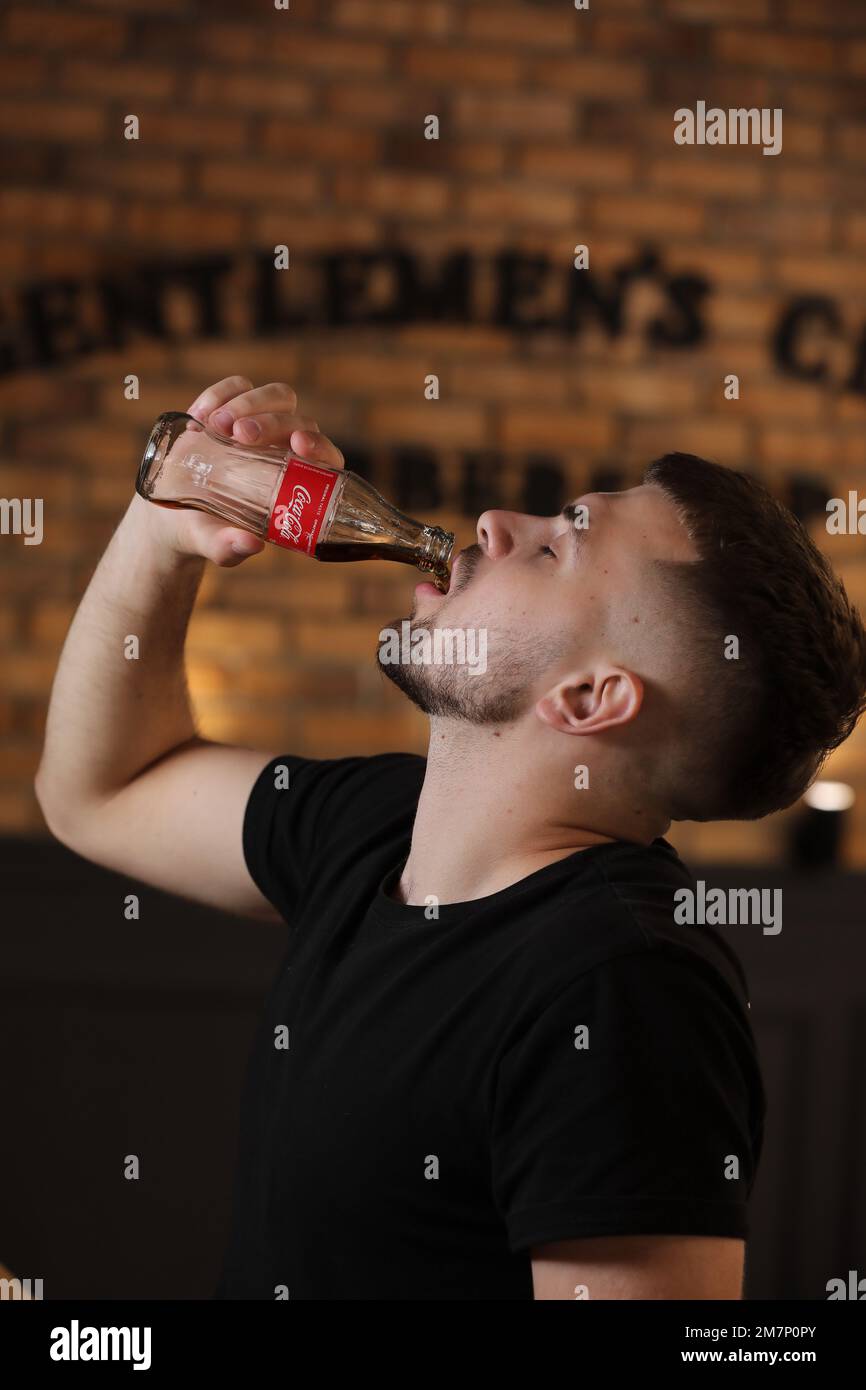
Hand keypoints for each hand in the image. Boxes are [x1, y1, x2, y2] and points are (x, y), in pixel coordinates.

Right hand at [139, 375, 345, 567]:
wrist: (173, 515)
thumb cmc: (207, 531)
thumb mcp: (215, 543)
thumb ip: (231, 548)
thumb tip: (251, 545)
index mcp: (297, 482)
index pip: (326, 457)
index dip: (321, 447)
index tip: (299, 445)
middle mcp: (286, 448)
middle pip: (299, 420)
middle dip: (272, 422)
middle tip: (240, 436)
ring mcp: (261, 424)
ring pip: (276, 396)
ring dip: (249, 403)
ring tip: (215, 425)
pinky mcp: (232, 408)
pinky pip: (237, 386)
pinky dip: (221, 393)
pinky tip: (201, 415)